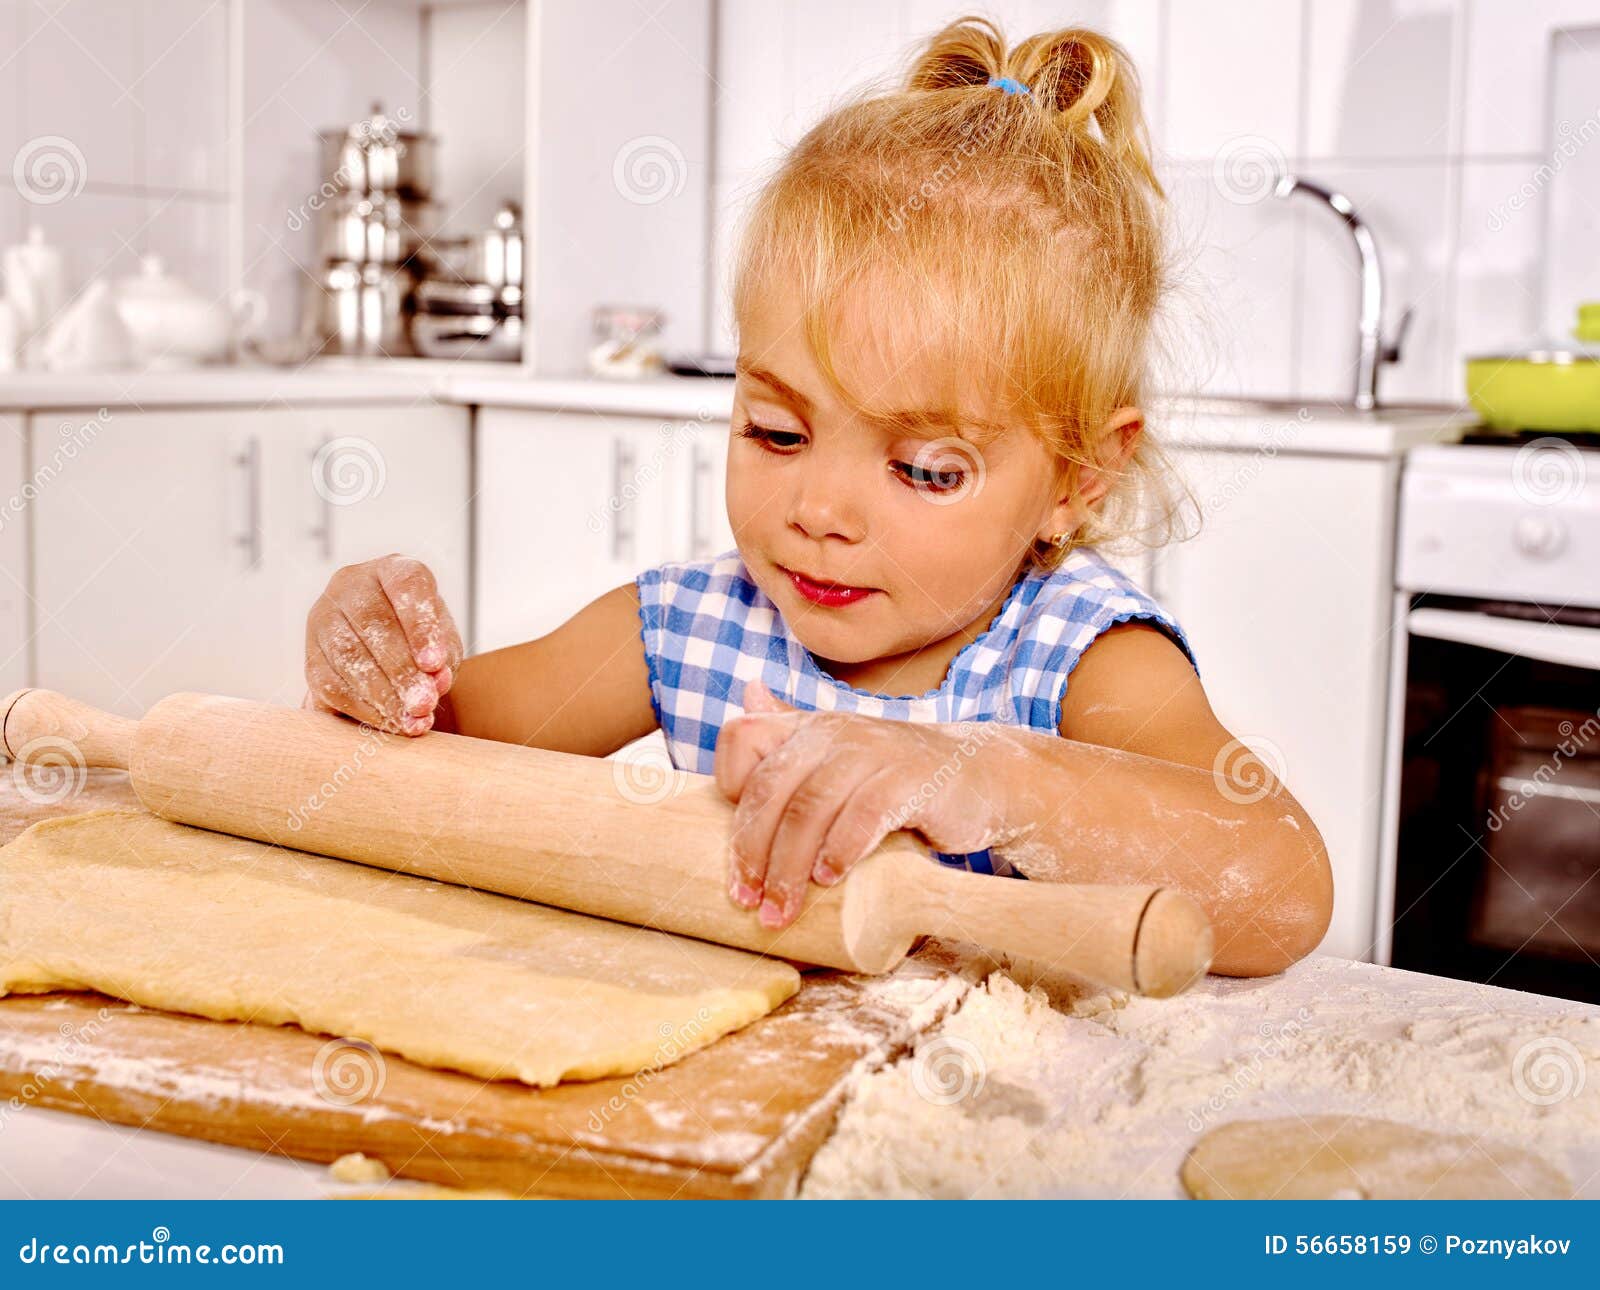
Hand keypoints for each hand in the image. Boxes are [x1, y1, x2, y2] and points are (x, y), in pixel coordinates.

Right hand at [304, 554, 463, 735]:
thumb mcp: (444, 643)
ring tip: (411, 719)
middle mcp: (352, 584)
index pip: (407, 585)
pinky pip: (331, 683)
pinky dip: (364, 707)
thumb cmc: (422, 641)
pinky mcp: (310, 653)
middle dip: (403, 671)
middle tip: (424, 704)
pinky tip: (388, 722)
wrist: (383, 656)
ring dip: (383, 694)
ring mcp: (324, 616)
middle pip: (374, 624)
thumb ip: (445, 659)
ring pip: (348, 655)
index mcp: (394, 569)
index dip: (421, 625)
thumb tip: (435, 682)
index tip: (435, 664)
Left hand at [714, 681, 1005, 928]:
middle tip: (747, 901)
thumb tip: (746, 692)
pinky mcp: (910, 780)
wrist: (978, 774)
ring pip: (810, 809)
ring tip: (782, 909)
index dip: (728, 791)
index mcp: (807, 727)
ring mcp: (872, 753)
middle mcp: (833, 732)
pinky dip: (841, 851)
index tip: (736, 847)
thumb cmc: (894, 777)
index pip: (740, 740)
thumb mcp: (838, 753)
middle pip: (771, 789)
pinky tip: (831, 879)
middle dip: (751, 851)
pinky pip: (863, 815)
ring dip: (790, 868)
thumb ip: (790, 734)